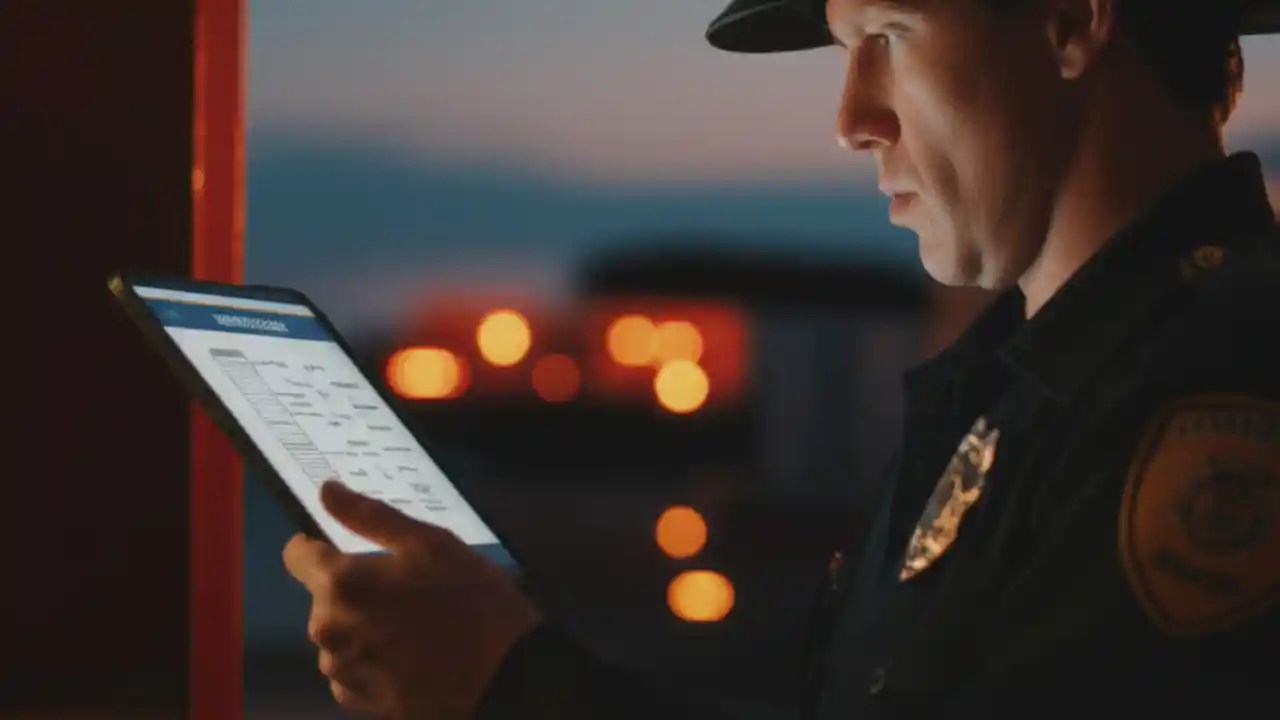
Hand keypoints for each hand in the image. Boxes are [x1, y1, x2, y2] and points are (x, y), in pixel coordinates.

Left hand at [283, 480, 543, 718]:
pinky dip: (370, 659)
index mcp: (340, 583)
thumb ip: (370, 517)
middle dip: (353, 590)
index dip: (321, 547)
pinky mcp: (356, 700)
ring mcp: (341, 669)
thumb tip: (325, 489)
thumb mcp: (430, 544)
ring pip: (337, 634)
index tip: (353, 550)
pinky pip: (349, 669)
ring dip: (360, 626)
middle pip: (322, 597)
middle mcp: (327, 628)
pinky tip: (407, 656)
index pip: (298, 556)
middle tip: (404, 591)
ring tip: (410, 627)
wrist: (501, 676)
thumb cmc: (470, 599)